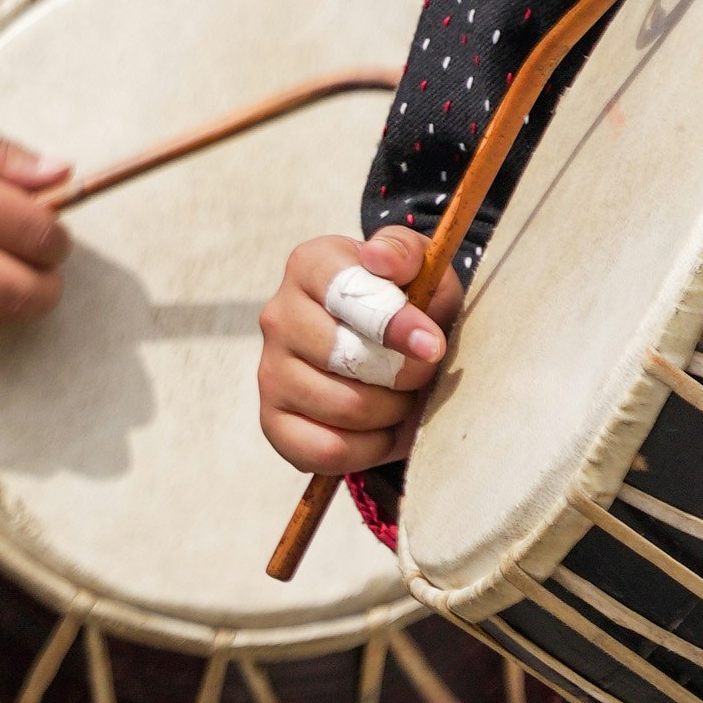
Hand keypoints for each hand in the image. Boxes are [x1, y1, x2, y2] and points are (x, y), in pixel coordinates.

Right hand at [260, 223, 448, 479]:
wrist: (395, 353)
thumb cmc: (411, 306)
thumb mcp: (423, 270)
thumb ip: (406, 252)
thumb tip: (380, 258)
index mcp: (310, 266)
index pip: (341, 291)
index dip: (393, 323)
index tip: (432, 344)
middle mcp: (278, 316)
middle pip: (345, 356)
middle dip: (403, 374)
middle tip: (421, 373)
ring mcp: (269, 371)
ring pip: (343, 407)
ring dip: (391, 412)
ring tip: (400, 399)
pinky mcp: (273, 421)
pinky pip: (325, 450)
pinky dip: (368, 449)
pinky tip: (379, 429)